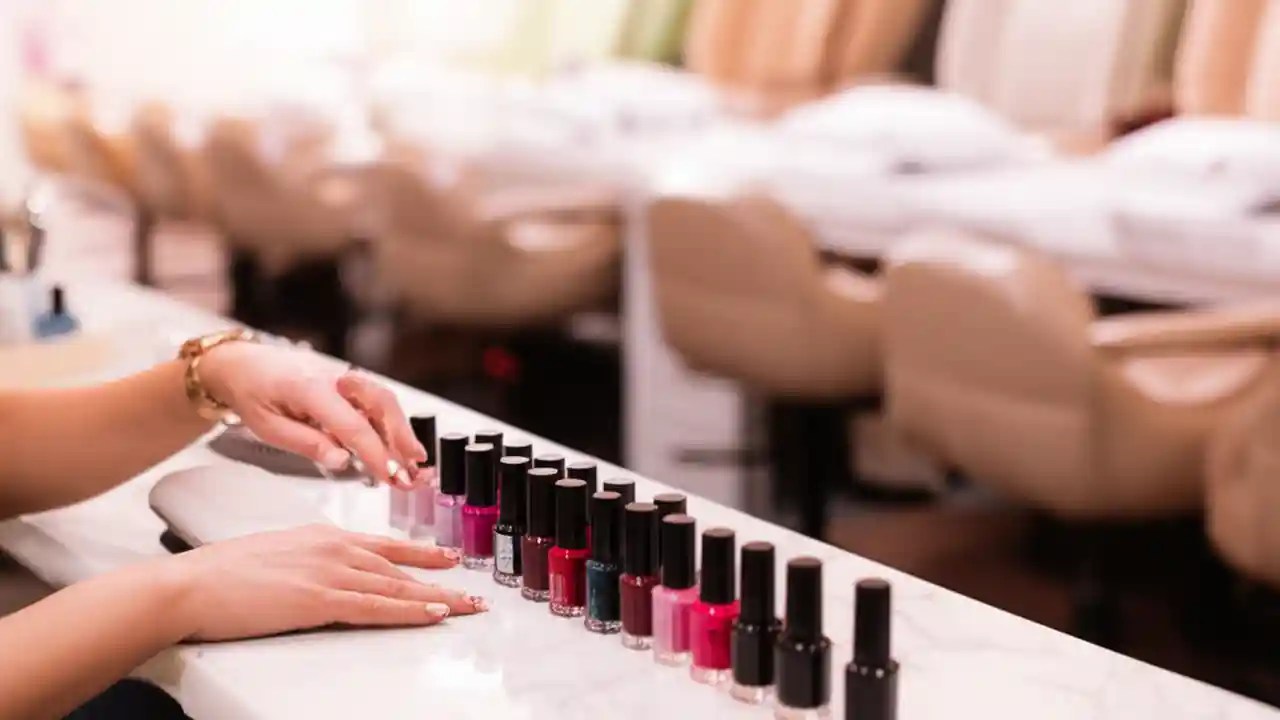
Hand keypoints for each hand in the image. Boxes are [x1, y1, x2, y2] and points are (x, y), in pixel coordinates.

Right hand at [164, 524, 487, 640]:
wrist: (190, 584)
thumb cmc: (220, 573)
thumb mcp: (275, 554)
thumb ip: (307, 561)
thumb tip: (320, 574)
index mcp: (321, 536)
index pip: (383, 546)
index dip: (419, 555)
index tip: (446, 559)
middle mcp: (332, 547)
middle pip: (398, 567)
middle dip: (438, 579)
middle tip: (471, 590)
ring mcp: (328, 572)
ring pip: (395, 586)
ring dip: (436, 597)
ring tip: (466, 606)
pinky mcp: (319, 598)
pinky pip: (376, 606)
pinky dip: (408, 610)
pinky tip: (432, 613)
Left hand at [197, 342, 426, 487]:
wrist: (243, 364)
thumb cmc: (252, 393)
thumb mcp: (268, 427)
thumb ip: (307, 443)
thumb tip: (341, 460)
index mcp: (310, 389)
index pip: (353, 426)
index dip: (375, 453)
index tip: (390, 475)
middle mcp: (334, 378)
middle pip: (381, 404)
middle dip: (402, 438)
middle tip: (415, 469)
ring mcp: (344, 376)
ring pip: (384, 400)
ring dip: (402, 430)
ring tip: (414, 459)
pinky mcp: (348, 381)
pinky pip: (375, 400)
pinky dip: (391, 422)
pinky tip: (398, 443)